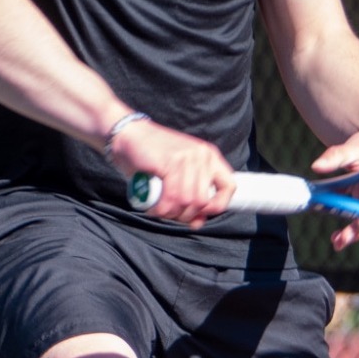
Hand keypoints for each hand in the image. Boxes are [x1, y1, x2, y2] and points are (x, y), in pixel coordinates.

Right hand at [106, 117, 234, 228]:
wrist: (128, 134)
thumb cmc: (152, 158)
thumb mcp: (178, 174)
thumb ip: (190, 195)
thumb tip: (198, 222)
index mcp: (210, 156)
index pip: (230, 186)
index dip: (218, 206)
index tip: (200, 214)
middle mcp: (202, 155)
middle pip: (203, 200)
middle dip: (185, 215)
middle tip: (170, 214)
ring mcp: (187, 157)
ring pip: (187, 201)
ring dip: (171, 214)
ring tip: (159, 212)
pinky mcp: (170, 161)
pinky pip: (172, 196)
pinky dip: (162, 209)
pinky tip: (154, 209)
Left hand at [311, 127, 358, 251]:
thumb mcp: (353, 148)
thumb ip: (335, 156)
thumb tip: (316, 167)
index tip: (355, 225)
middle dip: (356, 231)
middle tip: (340, 241)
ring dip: (351, 232)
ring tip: (336, 241)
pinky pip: (354, 213)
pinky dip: (345, 221)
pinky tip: (334, 233)